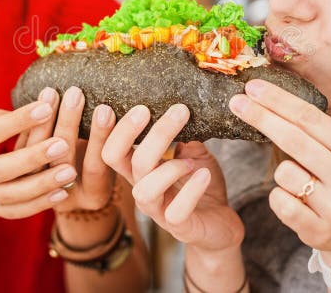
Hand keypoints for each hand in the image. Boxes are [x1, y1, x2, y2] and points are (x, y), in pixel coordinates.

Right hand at [0, 97, 80, 218]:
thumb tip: (25, 114)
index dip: (18, 121)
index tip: (46, 108)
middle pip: (1, 169)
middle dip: (33, 157)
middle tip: (63, 143)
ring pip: (11, 195)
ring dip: (42, 184)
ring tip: (70, 171)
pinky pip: (16, 212)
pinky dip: (40, 204)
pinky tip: (62, 192)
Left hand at [28, 86, 117, 213]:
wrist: (80, 192)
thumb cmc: (112, 169)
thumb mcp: (123, 165)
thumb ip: (125, 145)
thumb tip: (139, 109)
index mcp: (94, 196)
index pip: (95, 166)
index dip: (99, 138)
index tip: (106, 109)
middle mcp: (66, 196)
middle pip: (61, 159)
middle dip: (68, 123)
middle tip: (76, 93)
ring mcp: (39, 187)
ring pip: (35, 154)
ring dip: (45, 120)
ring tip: (52, 92)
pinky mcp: (21, 173)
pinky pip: (20, 148)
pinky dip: (28, 124)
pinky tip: (37, 100)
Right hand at [101, 104, 243, 251]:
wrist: (220, 221)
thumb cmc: (199, 181)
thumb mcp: (193, 151)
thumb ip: (184, 133)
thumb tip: (179, 106)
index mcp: (139, 169)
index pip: (111, 148)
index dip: (110, 129)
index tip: (126, 104)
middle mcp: (141, 188)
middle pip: (120, 159)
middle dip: (134, 132)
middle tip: (160, 111)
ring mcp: (157, 209)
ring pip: (145, 188)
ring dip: (169, 167)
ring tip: (191, 158)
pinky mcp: (179, 226)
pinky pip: (177, 210)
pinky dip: (192, 189)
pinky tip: (204, 174)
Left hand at [229, 79, 330, 266]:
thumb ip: (318, 131)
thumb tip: (270, 97)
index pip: (312, 118)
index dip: (278, 101)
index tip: (253, 87)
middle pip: (295, 139)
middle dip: (261, 117)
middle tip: (236, 102)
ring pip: (284, 173)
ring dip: (282, 174)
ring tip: (302, 184)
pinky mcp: (322, 232)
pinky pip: (280, 202)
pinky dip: (280, 198)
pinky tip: (298, 203)